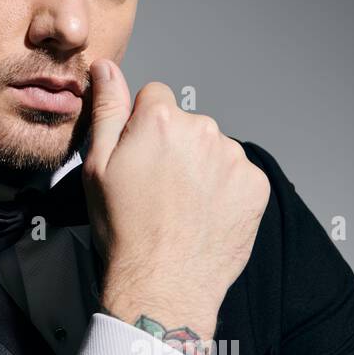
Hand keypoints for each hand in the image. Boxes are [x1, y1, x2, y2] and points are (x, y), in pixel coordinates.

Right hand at [81, 58, 270, 354]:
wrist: (163, 286)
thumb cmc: (124, 231)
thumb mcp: (98, 167)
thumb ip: (106, 109)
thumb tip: (105, 68)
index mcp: (161, 120)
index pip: (155, 97)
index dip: (142, 127)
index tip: (138, 159)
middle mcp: (204, 130)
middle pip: (187, 123)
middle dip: (174, 146)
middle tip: (157, 189)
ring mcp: (234, 158)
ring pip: (213, 148)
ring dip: (201, 167)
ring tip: (181, 206)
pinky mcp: (256, 186)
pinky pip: (237, 174)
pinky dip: (224, 190)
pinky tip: (204, 215)